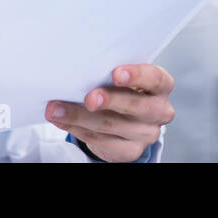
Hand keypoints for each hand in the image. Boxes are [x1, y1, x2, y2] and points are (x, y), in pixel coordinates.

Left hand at [45, 64, 174, 161]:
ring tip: (57, 109)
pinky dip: (78, 129)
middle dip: (109, 100)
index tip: (115, 73)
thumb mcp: (124, 76)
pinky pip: (101, 141)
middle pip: (135, 105)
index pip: (154, 78)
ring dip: (80, 116)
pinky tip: (63, 120)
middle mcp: (159, 110)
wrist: (126, 118)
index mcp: (161, 85)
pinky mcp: (131, 151)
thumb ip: (109, 71)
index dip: (136, 75)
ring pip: (112, 125)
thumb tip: (77, 66)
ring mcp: (147, 134)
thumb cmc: (123, 88)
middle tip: (88, 98)